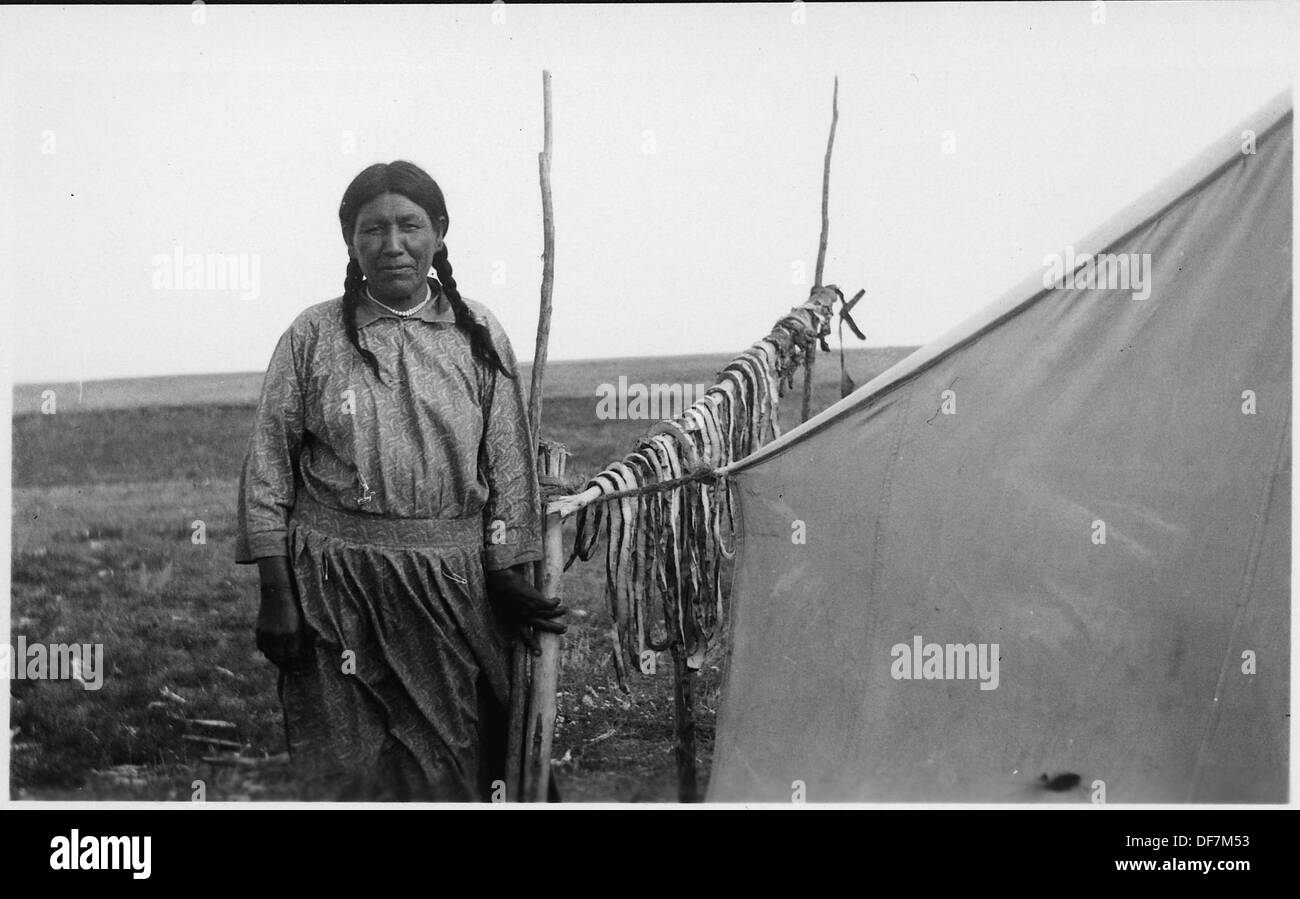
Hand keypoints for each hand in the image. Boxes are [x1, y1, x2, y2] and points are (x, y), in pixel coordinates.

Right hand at [255, 557, 310, 672]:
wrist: (277, 592)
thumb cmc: (295, 606)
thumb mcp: (302, 621)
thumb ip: (301, 637)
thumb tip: (303, 653)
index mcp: (292, 633)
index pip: (293, 656)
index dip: (296, 665)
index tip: (300, 671)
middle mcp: (279, 635)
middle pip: (281, 659)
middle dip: (287, 667)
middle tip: (292, 672)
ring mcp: (267, 634)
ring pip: (270, 655)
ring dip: (277, 661)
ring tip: (283, 664)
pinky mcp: (259, 631)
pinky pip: (262, 647)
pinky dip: (268, 652)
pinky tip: (273, 653)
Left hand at [485, 565, 567, 655]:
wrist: (500, 583)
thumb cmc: (498, 593)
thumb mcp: (501, 608)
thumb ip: (509, 613)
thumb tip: (512, 613)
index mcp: (516, 622)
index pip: (525, 637)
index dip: (533, 645)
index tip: (539, 653)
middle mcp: (526, 618)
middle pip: (544, 626)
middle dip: (555, 629)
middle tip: (564, 630)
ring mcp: (532, 610)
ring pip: (550, 614)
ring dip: (559, 612)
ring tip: (565, 610)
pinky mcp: (538, 601)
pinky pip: (551, 604)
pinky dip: (555, 602)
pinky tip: (557, 599)